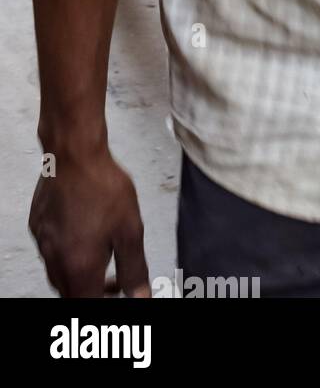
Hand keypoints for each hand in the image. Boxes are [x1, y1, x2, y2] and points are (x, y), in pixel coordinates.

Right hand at [29, 147, 149, 296]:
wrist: (74, 155)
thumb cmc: (103, 187)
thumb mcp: (130, 230)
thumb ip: (134, 267)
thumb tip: (141, 295)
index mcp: (79, 267)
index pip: (88, 304)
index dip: (106, 303)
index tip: (120, 294)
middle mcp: (55, 260)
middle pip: (71, 293)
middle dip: (93, 292)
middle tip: (115, 282)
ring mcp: (43, 244)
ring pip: (59, 275)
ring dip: (80, 275)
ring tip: (103, 258)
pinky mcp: (37, 227)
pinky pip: (51, 253)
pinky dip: (68, 255)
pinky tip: (83, 237)